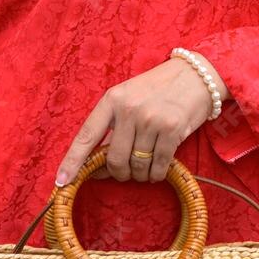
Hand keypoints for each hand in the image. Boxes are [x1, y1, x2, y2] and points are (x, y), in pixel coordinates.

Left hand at [56, 56, 217, 186]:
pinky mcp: (173, 130)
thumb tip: (98, 165)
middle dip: (119, 173)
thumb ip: (113, 125)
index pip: (86, 136)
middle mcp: (129, 109)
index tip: (61, 182)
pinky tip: (158, 170)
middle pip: (114, 159)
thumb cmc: (159, 89)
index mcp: (112, 100)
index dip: (72, 162)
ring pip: (136, 165)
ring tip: (145, 169)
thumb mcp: (129, 97)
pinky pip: (158, 166)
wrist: (197, 75)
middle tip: (126, 172)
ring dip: (140, 175)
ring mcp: (151, 120)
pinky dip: (156, 174)